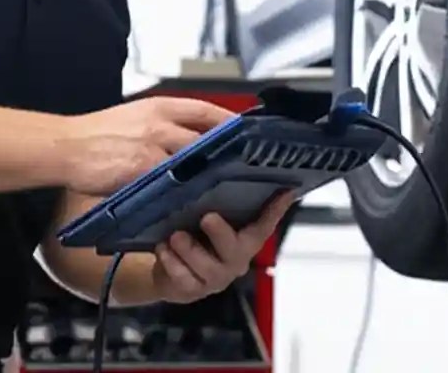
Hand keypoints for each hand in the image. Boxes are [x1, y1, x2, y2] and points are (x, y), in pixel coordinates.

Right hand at [64, 97, 232, 195]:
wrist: (67, 145)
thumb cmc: (96, 133)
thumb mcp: (134, 117)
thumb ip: (162, 124)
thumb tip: (187, 138)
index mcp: (159, 106)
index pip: (205, 109)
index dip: (229, 121)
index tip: (246, 132)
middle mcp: (160, 122)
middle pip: (206, 136)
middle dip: (226, 152)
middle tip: (242, 166)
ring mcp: (153, 145)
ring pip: (193, 160)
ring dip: (209, 174)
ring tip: (224, 188)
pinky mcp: (142, 168)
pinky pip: (172, 181)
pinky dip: (185, 190)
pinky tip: (194, 200)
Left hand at [151, 191, 297, 304]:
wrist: (167, 272)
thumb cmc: (193, 235)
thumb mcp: (204, 215)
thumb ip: (215, 197)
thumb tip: (212, 157)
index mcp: (244, 239)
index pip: (265, 224)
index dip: (276, 209)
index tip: (285, 190)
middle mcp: (235, 260)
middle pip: (237, 249)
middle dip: (222, 234)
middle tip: (207, 218)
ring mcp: (215, 278)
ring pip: (207, 267)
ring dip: (189, 249)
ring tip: (175, 236)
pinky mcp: (192, 290)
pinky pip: (184, 279)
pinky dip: (171, 263)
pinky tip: (162, 248)